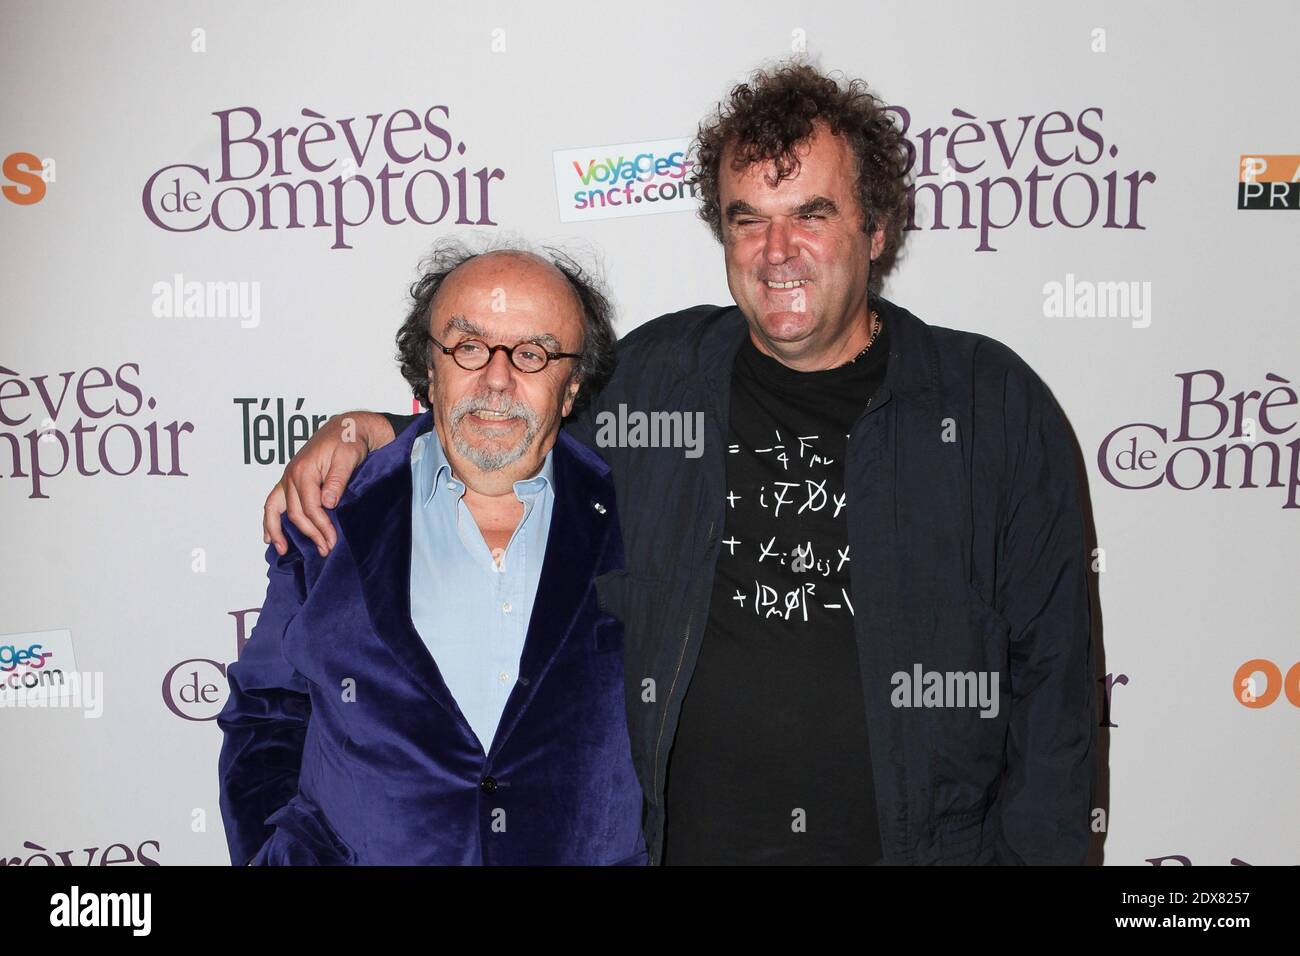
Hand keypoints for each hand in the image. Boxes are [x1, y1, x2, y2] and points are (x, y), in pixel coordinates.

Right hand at [262, 412, 393, 556]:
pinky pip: (274, 501)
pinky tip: (269, 534)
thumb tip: (327, 503)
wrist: (346, 428)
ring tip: (281, 549)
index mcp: (304, 470)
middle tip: (325, 548)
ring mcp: (288, 477)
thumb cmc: (348, 441)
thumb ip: (337, 481)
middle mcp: (291, 474)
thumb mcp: (348, 459)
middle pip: (295, 512)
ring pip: (275, 508)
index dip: (321, 526)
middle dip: (310, 533)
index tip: (332, 540)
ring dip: (278, 530)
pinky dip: (269, 518)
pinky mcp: (290, 479)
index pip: (310, 507)